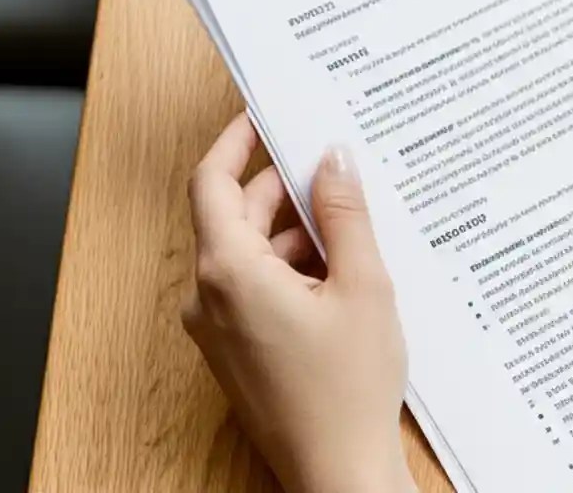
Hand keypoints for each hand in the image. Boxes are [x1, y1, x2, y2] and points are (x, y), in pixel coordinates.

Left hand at [183, 114, 414, 492]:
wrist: (340, 472)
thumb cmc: (349, 389)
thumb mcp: (362, 285)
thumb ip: (344, 214)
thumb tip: (333, 159)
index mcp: (230, 272)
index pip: (212, 182)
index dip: (236, 141)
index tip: (262, 116)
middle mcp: (210, 298)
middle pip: (237, 216)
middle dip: (286, 192)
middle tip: (340, 173)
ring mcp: (219, 328)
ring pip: (251, 254)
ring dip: (298, 235)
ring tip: (358, 234)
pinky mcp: (237, 350)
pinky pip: (256, 289)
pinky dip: (294, 271)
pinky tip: (346, 276)